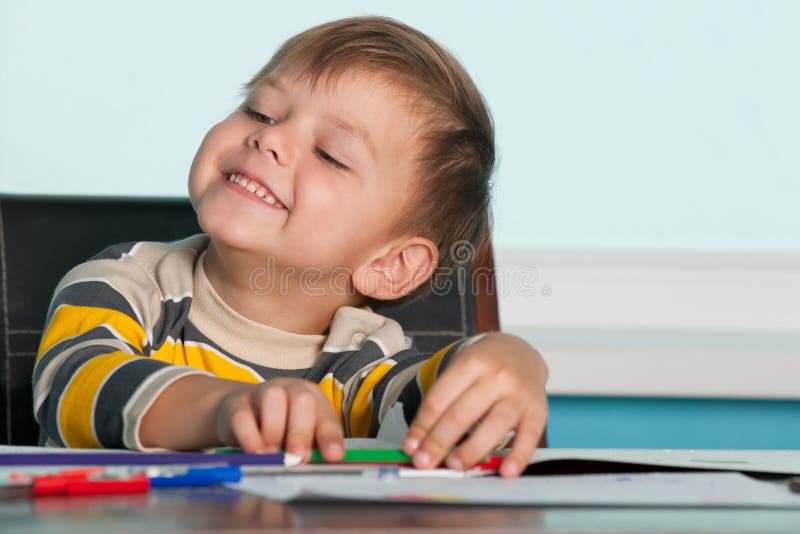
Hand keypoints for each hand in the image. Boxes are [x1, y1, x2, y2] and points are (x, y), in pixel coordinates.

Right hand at [214, 377, 343, 461]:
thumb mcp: (299, 437)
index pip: (326, 416)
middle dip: (302, 432)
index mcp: (313, 398)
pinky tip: (254, 453)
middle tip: (298, 458)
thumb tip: (320, 468)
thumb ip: (310, 450)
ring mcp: (262, 393)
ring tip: (273, 455)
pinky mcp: (237, 403)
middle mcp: (290, 390)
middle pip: (302, 400)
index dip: (330, 437)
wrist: (241, 413)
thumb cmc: (279, 429)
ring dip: (274, 430)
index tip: (333, 456)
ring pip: (272, 398)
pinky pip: (242, 415)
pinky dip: (249, 437)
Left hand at [402, 333, 547, 477]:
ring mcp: (518, 394)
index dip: (422, 425)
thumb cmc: (484, 366)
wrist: (521, 351)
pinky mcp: (538, 411)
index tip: (410, 446)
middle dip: (439, 441)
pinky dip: (518, 456)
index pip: (440, 399)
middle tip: (424, 461)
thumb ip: (443, 402)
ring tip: (454, 466)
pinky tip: (505, 471)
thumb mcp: (460, 370)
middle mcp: (496, 377)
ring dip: (471, 449)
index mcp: (470, 363)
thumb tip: (419, 441)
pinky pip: (530, 437)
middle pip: (462, 413)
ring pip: (493, 425)